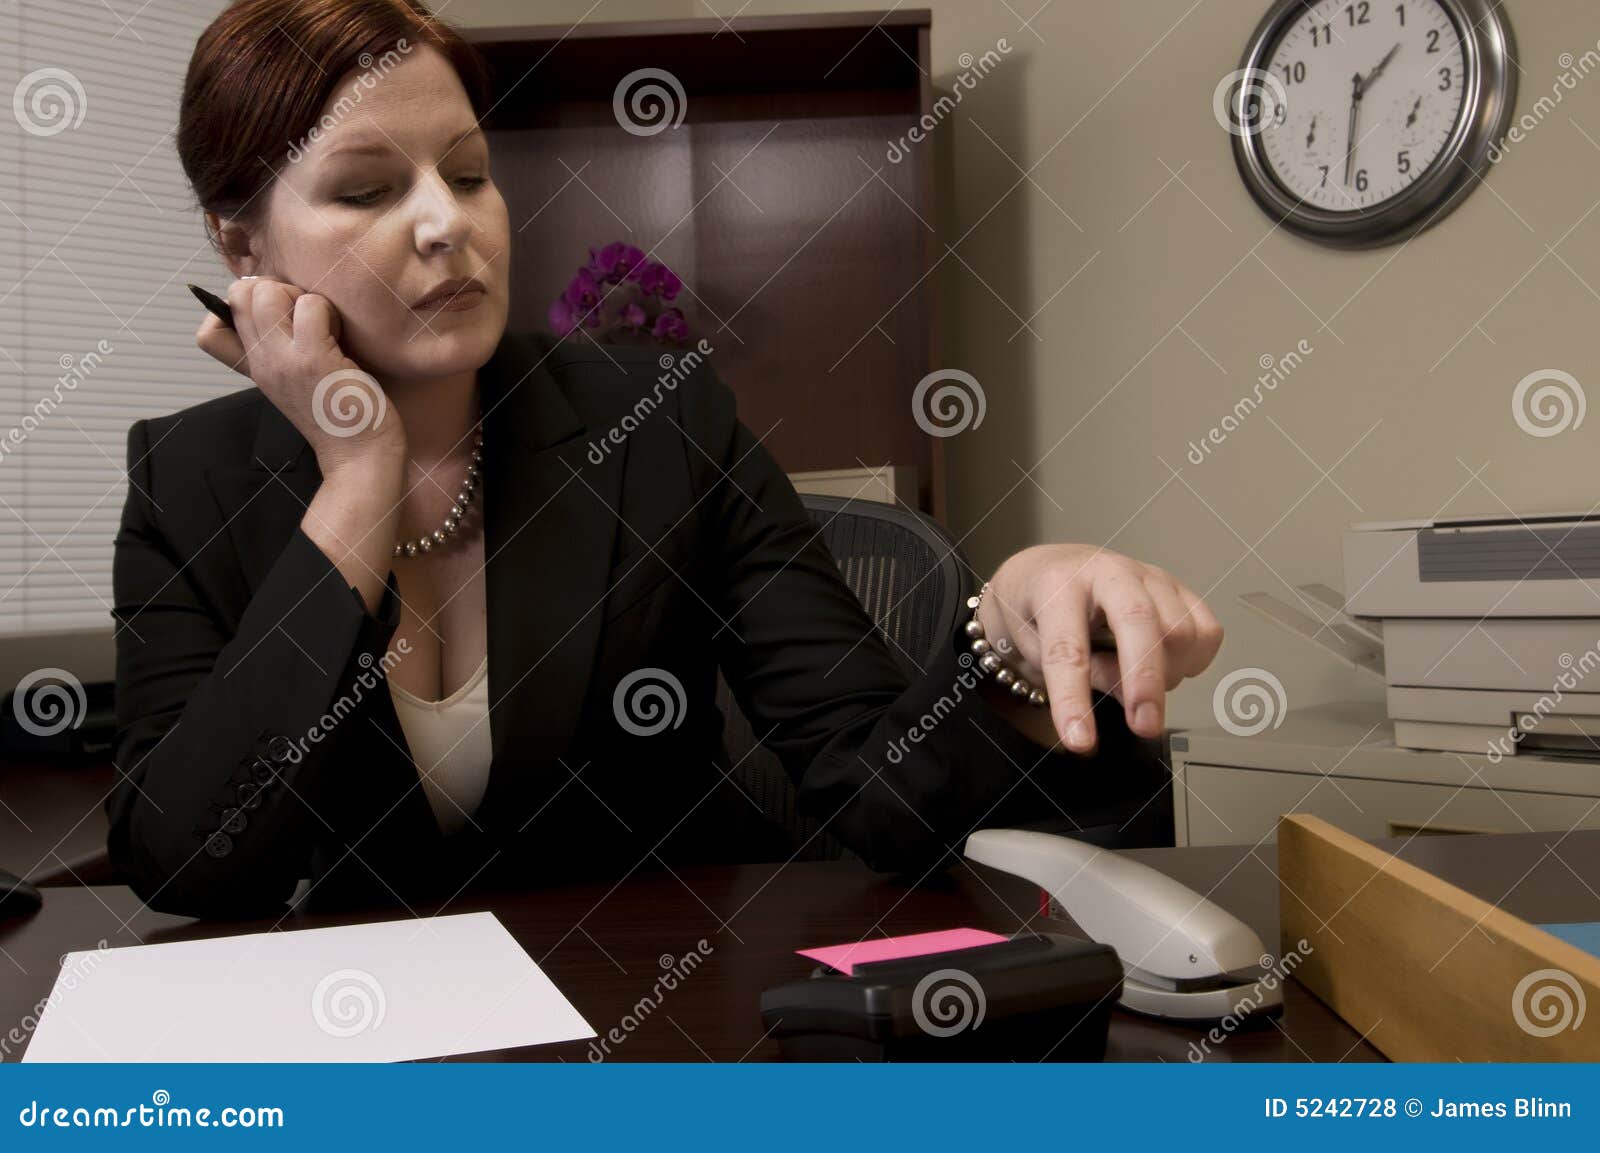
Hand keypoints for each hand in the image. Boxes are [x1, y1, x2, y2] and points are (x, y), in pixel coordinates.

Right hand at [195, 277, 403, 472]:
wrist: (361, 457)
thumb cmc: (339, 416)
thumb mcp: (295, 382)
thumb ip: (281, 351)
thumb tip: (282, 306)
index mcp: (255, 367)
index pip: (209, 329)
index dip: (241, 305)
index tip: (276, 318)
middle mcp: (262, 362)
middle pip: (238, 295)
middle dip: (274, 288)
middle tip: (303, 315)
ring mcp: (284, 360)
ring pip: (268, 292)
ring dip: (301, 297)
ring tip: (323, 326)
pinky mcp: (314, 359)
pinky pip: (310, 305)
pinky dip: (328, 310)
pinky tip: (341, 337)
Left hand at [975, 544, 1223, 753]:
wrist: (1049, 569)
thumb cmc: (1038, 611)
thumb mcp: (1034, 647)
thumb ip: (1078, 673)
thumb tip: (1128, 699)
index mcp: (1057, 585)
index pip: (1067, 648)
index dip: (1074, 699)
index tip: (1080, 740)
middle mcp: (1107, 572)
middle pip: (1139, 622)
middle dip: (1145, 681)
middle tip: (1143, 726)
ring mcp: (1147, 575)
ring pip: (1180, 630)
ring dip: (1164, 673)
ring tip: (1135, 681)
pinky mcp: (1176, 586)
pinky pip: (1207, 630)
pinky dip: (1195, 659)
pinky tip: (1168, 664)